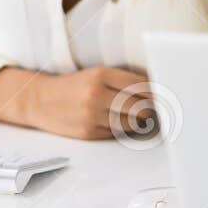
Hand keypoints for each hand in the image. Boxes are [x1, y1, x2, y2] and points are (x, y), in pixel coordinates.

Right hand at [0, 66, 152, 139]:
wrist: (40, 100)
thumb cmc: (75, 85)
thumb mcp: (96, 74)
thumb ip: (123, 81)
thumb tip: (156, 91)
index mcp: (100, 75)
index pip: (141, 86)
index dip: (156, 93)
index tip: (167, 95)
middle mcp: (96, 95)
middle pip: (139, 106)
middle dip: (151, 109)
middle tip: (159, 109)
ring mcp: (91, 115)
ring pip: (131, 122)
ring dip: (140, 121)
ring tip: (142, 116)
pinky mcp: (88, 133)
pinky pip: (117, 133)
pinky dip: (124, 129)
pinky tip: (123, 122)